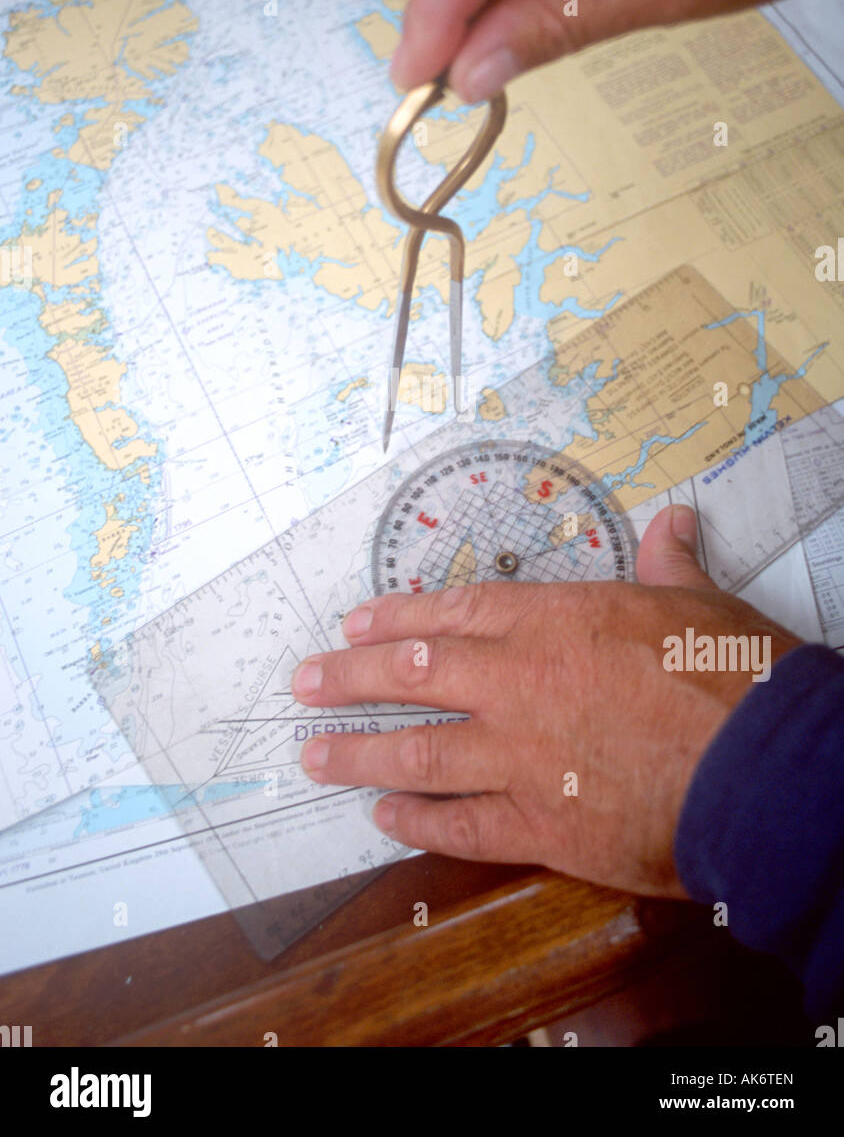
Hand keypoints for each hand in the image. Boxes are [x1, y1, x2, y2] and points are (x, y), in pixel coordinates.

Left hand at [293, 505, 800, 896]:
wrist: (760, 770)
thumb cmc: (734, 680)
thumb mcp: (700, 605)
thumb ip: (668, 566)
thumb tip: (673, 524)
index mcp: (553, 623)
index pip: (452, 614)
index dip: (394, 618)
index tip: (353, 624)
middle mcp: (519, 684)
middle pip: (413, 676)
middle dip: (351, 678)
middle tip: (304, 685)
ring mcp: (520, 757)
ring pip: (417, 751)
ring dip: (359, 752)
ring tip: (315, 753)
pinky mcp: (539, 826)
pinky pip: (460, 823)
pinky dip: (417, 821)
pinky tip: (385, 817)